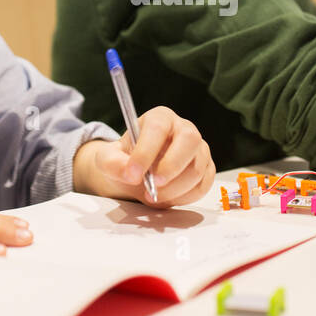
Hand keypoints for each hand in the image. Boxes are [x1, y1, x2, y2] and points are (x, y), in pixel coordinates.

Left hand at [74, 107, 214, 206]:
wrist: (138, 174)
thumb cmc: (125, 161)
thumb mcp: (108, 160)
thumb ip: (112, 163)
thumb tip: (128, 173)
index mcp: (160, 118)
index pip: (158, 128)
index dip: (146, 151)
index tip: (133, 174)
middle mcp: (184, 129)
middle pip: (190, 140)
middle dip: (171, 167)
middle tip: (153, 186)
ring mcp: (199, 149)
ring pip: (196, 168)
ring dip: (174, 189)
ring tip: (153, 195)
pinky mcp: (206, 169)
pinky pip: (202, 185)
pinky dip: (184, 197)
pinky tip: (167, 197)